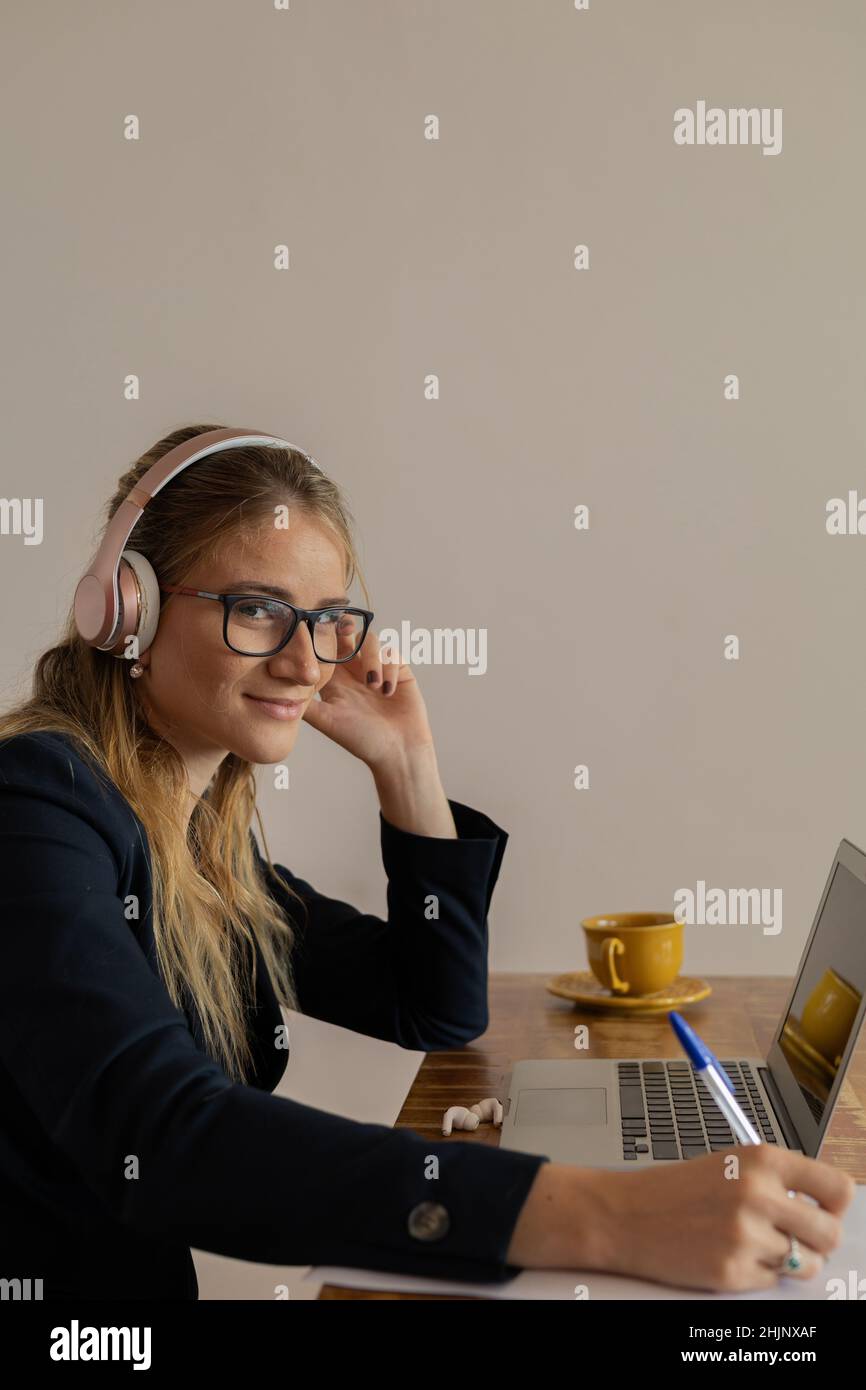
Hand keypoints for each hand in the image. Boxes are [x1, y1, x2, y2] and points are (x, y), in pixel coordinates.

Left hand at [301, 620, 434, 771]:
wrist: (398, 753)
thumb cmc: (362, 740)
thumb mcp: (328, 721)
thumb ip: (306, 705)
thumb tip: (274, 693)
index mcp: (335, 679)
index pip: (324, 648)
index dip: (319, 635)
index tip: (316, 631)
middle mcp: (354, 669)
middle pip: (347, 634)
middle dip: (344, 627)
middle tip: (343, 628)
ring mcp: (377, 668)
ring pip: (371, 640)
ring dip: (371, 658)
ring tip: (373, 686)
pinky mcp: (399, 670)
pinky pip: (392, 654)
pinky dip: (388, 670)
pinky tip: (387, 693)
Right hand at [507, 1146, 854, 1291]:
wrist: (626, 1214)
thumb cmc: (677, 1189)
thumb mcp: (732, 1163)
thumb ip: (778, 1179)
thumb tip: (824, 1205)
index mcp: (762, 1159)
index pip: (837, 1187)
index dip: (835, 1204)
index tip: (824, 1209)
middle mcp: (758, 1195)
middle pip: (829, 1232)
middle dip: (817, 1239)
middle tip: (797, 1236)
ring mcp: (745, 1236)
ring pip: (806, 1263)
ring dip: (790, 1259)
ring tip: (759, 1245)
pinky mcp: (732, 1272)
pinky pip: (772, 1282)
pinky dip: (758, 1273)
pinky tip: (730, 1254)